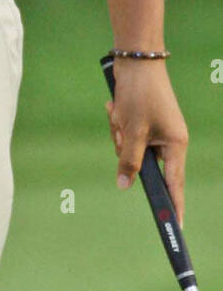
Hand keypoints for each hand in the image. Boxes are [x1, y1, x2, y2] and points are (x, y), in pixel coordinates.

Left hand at [105, 59, 187, 223]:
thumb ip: (129, 160)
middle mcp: (168, 140)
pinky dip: (117, 122)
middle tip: (122, 127)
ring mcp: (153, 130)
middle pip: (142, 164)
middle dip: (125, 147)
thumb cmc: (140, 93)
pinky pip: (124, 134)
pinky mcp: (141, 121)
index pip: (174, 185)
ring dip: (118, 132)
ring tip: (118, 111)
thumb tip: (125, 185)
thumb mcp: (132, 130)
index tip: (175, 232)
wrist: (135, 59)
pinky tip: (114, 106)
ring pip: (129, 149)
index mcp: (175, 144)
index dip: (173, 207)